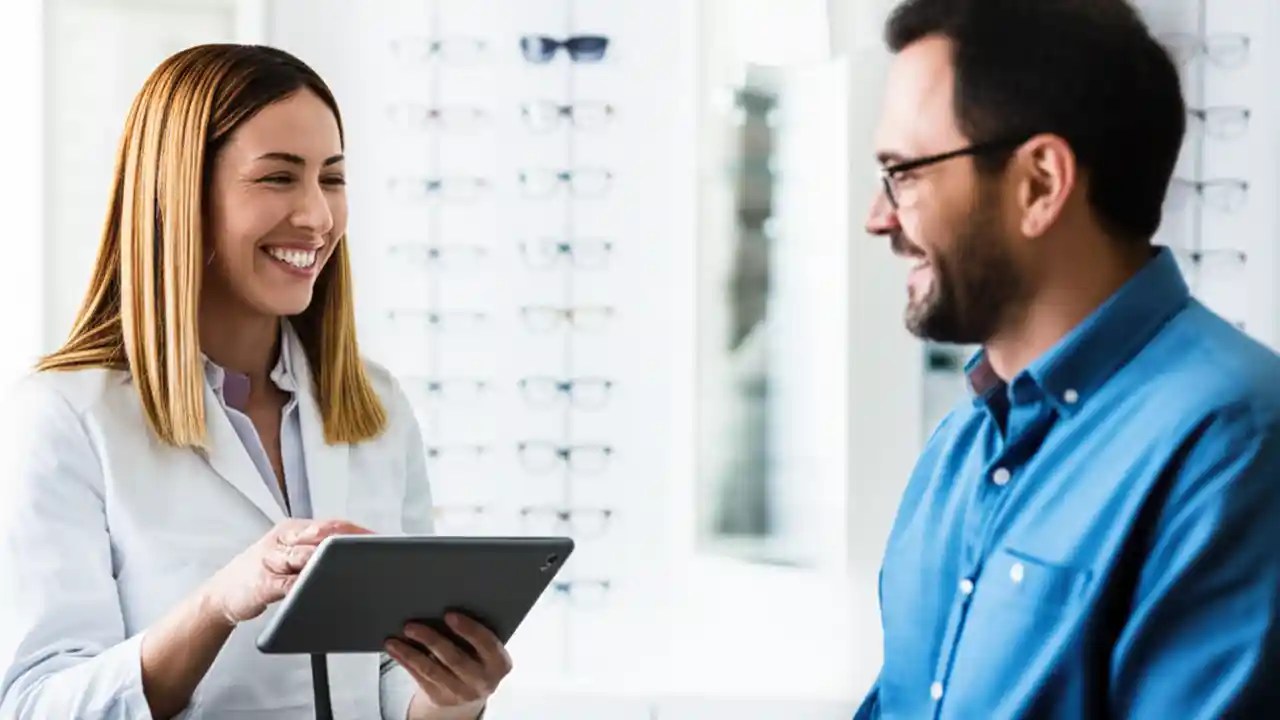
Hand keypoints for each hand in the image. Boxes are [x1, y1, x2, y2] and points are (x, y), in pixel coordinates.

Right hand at [200, 518, 371, 625]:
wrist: (222, 595)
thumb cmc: (263, 574)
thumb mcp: (290, 558)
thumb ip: (316, 553)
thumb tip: (358, 553)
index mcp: (293, 530)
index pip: (332, 526)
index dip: (359, 532)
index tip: (384, 541)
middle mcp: (283, 539)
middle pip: (323, 535)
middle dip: (350, 542)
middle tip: (376, 549)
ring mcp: (272, 559)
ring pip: (305, 554)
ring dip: (330, 558)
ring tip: (353, 562)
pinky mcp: (263, 583)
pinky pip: (288, 582)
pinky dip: (306, 584)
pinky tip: (321, 588)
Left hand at [386, 613, 512, 713]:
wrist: (470, 692)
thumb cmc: (477, 657)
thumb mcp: (485, 648)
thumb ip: (476, 632)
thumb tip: (446, 601)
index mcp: (499, 663)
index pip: (487, 644)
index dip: (469, 629)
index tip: (449, 614)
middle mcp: (482, 681)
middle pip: (455, 659)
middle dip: (432, 640)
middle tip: (411, 625)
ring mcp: (460, 693)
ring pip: (432, 670)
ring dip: (411, 653)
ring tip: (396, 638)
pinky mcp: (440, 698)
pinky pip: (420, 678)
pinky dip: (405, 661)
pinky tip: (395, 649)